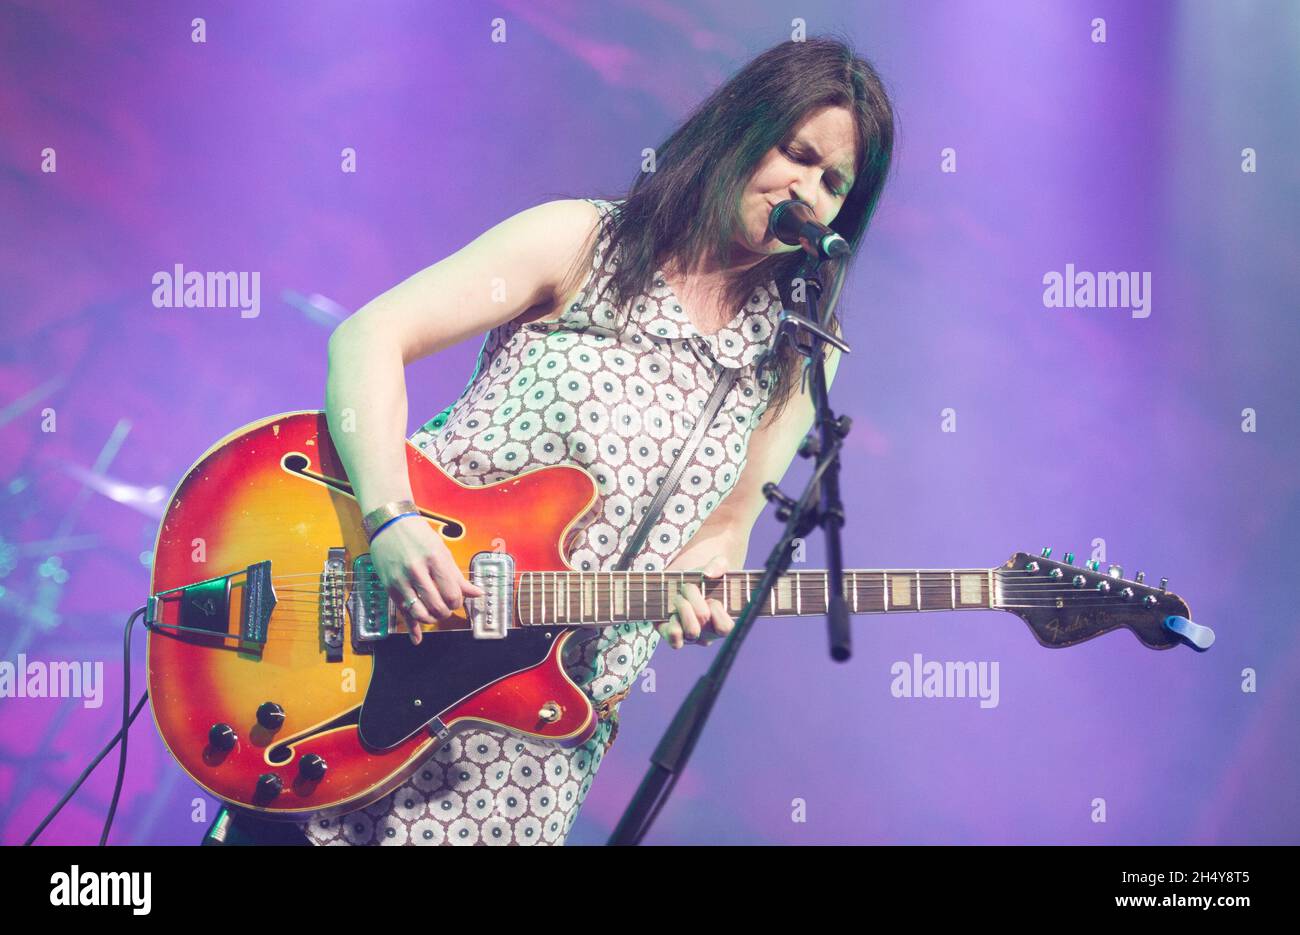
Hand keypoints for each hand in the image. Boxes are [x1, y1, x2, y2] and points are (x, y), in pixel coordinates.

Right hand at [367, 514, 483, 644]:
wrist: (389, 524)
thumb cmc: (419, 536)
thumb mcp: (442, 552)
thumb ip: (458, 577)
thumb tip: (478, 593)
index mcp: (435, 561)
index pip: (452, 594)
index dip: (457, 602)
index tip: (456, 599)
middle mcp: (417, 572)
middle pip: (437, 606)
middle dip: (445, 611)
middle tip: (446, 606)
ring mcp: (401, 581)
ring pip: (420, 613)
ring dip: (431, 619)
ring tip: (435, 614)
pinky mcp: (389, 587)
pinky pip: (403, 613)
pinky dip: (411, 628)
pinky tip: (417, 639)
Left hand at [658, 554, 733, 649]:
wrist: (678, 580)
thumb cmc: (701, 578)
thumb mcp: (714, 566)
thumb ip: (719, 565)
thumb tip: (708, 573)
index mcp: (721, 621)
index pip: (726, 627)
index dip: (718, 611)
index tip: (711, 597)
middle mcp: (707, 633)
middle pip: (704, 623)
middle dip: (695, 599)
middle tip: (689, 587)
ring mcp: (690, 636)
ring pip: (692, 632)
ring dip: (684, 608)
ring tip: (679, 597)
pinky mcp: (671, 635)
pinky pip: (674, 639)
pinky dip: (673, 624)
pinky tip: (672, 611)